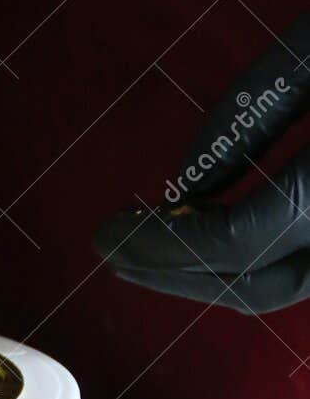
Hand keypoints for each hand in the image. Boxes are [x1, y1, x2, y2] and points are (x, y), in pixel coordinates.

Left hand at [94, 13, 309, 312]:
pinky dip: (261, 257)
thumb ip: (251, 111)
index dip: (164, 244)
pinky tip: (213, 225)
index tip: (107, 230)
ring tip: (148, 248)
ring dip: (214, 276)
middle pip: (264, 287)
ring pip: (294, 285)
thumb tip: (183, 183)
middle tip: (113, 248)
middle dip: (176, 274)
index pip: (241, 241)